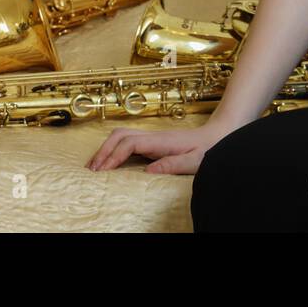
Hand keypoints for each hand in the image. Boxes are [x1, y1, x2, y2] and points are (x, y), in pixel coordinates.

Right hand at [87, 119, 229, 174]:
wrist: (216, 135)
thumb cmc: (207, 150)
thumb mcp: (194, 161)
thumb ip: (172, 165)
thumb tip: (148, 171)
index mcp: (159, 140)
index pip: (129, 143)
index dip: (114, 156)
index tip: (103, 171)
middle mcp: (151, 135)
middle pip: (118, 136)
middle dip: (102, 151)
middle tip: (91, 170)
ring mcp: (150, 137)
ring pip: (120, 136)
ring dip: (105, 149)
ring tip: (94, 167)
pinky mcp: (151, 141)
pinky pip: (126, 142)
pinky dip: (113, 149)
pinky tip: (109, 162)